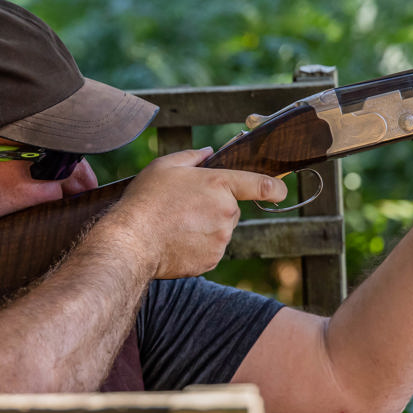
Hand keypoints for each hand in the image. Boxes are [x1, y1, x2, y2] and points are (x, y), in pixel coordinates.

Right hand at [103, 148, 286, 278]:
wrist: (132, 242)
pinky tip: (176, 240)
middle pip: (231, 208)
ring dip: (206, 226)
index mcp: (219, 184)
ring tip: (175, 224)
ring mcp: (221, 239)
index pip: (262, 185)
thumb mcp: (165, 166)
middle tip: (185, 206)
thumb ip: (193, 157)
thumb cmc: (146, 200)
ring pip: (221, 230)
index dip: (275, 188)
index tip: (280, 190)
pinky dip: (198, 245)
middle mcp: (226, 212)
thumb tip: (209, 152)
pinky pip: (211, 249)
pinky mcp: (212, 260)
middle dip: (215, 206)